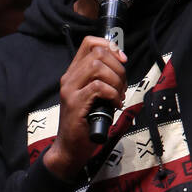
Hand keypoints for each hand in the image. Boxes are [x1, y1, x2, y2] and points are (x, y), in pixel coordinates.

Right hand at [44, 35, 128, 180]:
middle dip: (118, 67)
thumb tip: (121, 69)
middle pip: (97, 53)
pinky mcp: (75, 103)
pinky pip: (98, 87)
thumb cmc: (84, 124)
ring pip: (98, 67)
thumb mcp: (93, 97)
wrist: (69, 148)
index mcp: (74, 73)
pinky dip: (112, 94)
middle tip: (122, 86)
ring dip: (115, 80)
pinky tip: (115, 105)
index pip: (89, 43)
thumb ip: (101, 81)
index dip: (110, 46)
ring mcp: (70, 90)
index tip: (122, 60)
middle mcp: (69, 78)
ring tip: (118, 95)